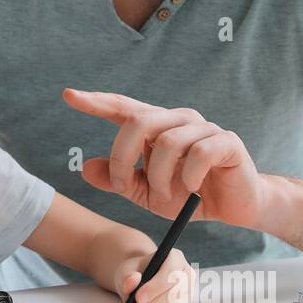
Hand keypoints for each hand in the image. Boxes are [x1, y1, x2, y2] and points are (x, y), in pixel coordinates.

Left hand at [63, 88, 267, 228]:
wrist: (234, 208)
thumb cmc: (188, 195)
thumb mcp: (147, 194)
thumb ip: (119, 181)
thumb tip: (85, 168)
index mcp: (156, 127)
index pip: (123, 108)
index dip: (95, 101)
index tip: (68, 95)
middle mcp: (178, 119)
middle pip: (138, 122)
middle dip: (122, 157)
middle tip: (121, 185)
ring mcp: (203, 128)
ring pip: (167, 142)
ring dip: (159, 177)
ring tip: (167, 195)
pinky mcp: (226, 141)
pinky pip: (198, 153)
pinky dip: (188, 177)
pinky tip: (192, 190)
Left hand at [112, 249, 193, 302]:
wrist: (139, 280)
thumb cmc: (136, 271)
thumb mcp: (126, 269)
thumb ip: (127, 275)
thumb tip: (132, 282)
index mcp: (175, 259)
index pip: (171, 273)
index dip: (155, 287)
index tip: (138, 298)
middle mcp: (185, 277)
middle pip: (172, 296)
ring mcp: (185, 296)